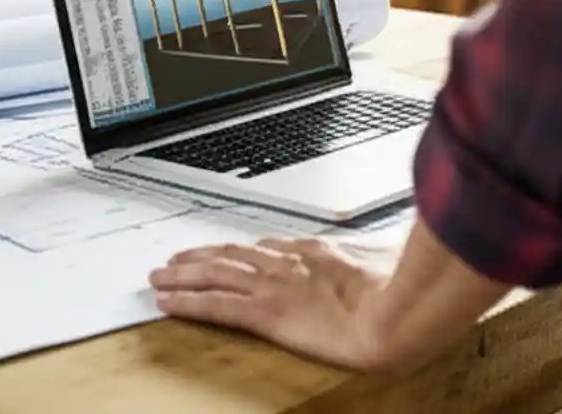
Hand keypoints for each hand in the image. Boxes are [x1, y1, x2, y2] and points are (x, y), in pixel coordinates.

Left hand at [148, 236, 400, 370]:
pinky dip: (187, 302)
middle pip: (233, 255)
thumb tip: (391, 263)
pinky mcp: (265, 312)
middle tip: (175, 259)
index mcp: (317, 252)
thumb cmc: (403, 293)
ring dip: (183, 276)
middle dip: (201, 257)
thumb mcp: (392, 267)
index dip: (241, 249)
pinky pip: (215, 306)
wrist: (399, 313)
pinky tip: (167, 302)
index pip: (267, 248)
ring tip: (158, 278)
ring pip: (215, 276)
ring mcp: (274, 286)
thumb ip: (379, 263)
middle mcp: (288, 264)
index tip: (226, 250)